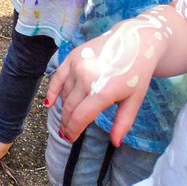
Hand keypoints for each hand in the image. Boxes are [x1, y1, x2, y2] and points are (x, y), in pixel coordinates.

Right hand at [44, 9, 170, 144]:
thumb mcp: (134, 100)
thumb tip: (115, 143)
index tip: (70, 139)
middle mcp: (87, 78)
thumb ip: (123, 123)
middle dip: (67, 123)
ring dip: (64, 109)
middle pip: (70, 107)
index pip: (80, 117)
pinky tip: (49, 103)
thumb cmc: (137, 73)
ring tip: (66, 120)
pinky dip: (52, 91)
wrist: (135, 41)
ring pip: (65, 94)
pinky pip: (58, 77)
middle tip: (66, 133)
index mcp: (103, 91)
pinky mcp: (72, 57)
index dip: (73, 130)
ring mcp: (77, 66)